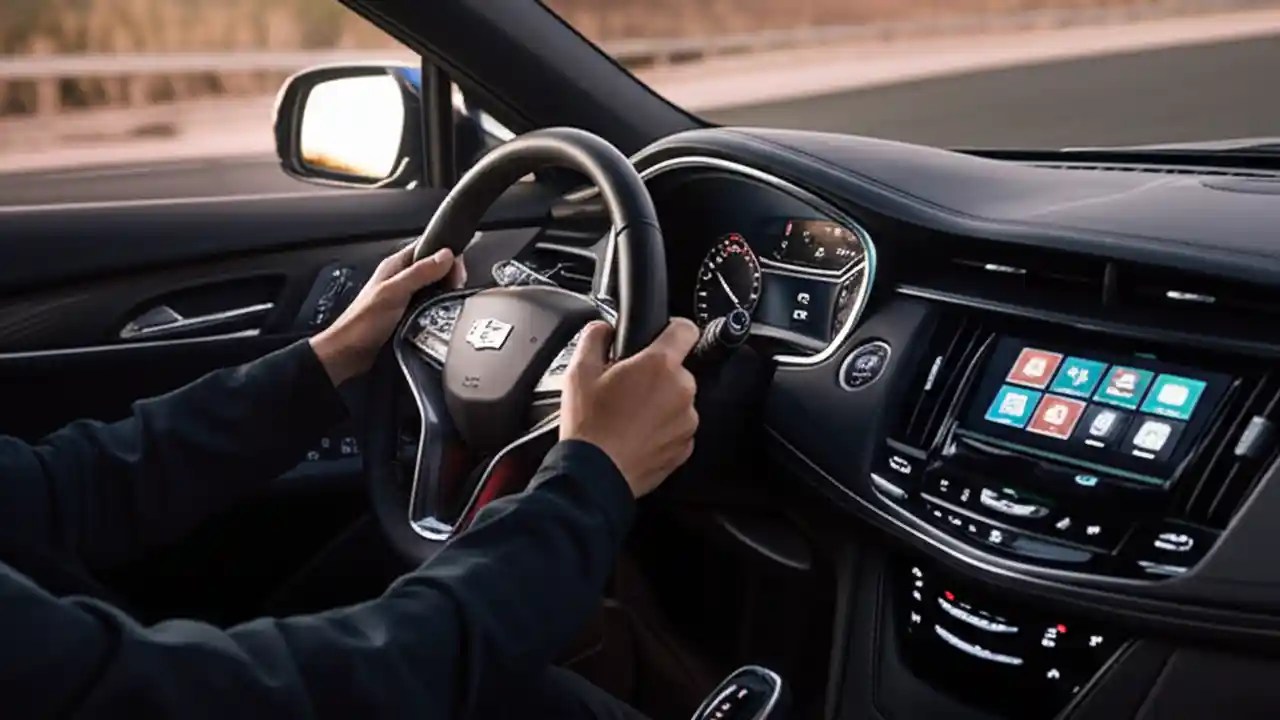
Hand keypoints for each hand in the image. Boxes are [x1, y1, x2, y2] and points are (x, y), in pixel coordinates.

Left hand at [311, 245, 461, 385]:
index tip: (458, 268)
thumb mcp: (394, 292)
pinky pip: (431, 306)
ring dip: (445, 293)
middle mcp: (401, 278)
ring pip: (434, 288)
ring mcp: (405, 297)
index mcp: (395, 265)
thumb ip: (419, 273)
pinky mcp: (409, 315)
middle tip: (456, 288)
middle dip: (449, 276)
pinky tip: (444, 316)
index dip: (445, 253)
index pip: (427, 247)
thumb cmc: (363, 322)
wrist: (349, 353)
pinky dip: (440, 308)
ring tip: (452, 302)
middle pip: (434, 268)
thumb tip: (446, 255)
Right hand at [560, 319, 700, 496]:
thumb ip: (595, 337)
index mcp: (660, 365)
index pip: (685, 330)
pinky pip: (677, 427)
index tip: (662, 337)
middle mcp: (681, 391)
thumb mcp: (579, 370)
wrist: (594, 473)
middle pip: (677, 369)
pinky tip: (635, 434)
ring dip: (659, 403)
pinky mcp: (685, 447)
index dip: (672, 329)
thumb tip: (603, 329)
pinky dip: (661, 429)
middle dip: (655, 375)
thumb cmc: (588, 425)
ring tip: (628, 416)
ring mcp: (686, 421)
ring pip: (677, 400)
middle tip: (627, 388)